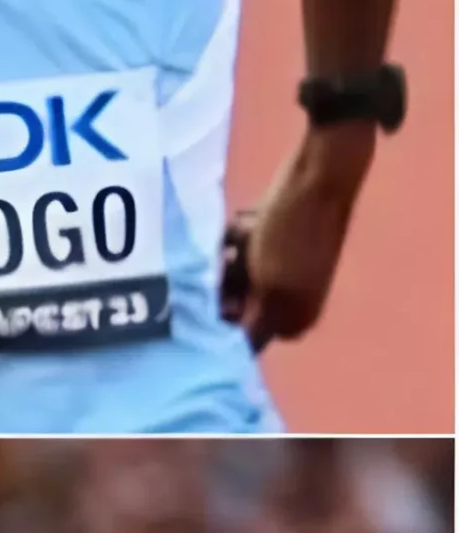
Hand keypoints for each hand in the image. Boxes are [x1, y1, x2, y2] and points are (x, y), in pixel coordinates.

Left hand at [221, 129, 371, 347]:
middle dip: (228, 278)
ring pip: (233, 272)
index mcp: (296, 319)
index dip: (225, 317)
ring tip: (246, 234)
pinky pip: (241, 246)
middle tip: (236, 259)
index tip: (217, 297)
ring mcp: (282, 268)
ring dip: (233, 251)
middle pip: (235, 304)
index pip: (243, 335)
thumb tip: (237, 356)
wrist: (315, 176)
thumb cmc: (291, 235)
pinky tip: (252, 219)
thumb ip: (254, 326)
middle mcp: (291, 299)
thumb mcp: (269, 289)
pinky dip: (241, 233)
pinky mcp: (274, 241)